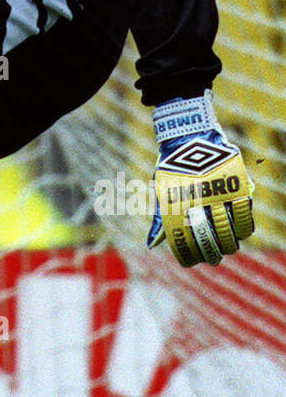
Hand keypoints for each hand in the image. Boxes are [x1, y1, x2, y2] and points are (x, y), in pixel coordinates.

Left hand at [147, 91, 253, 266]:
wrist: (187, 134)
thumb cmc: (171, 167)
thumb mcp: (162, 189)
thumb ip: (160, 217)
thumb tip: (151, 244)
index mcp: (175, 204)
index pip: (183, 241)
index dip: (189, 256)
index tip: (193, 262)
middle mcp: (195, 200)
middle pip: (208, 239)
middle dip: (212, 254)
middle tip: (215, 259)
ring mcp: (216, 191)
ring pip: (228, 229)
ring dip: (230, 244)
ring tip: (229, 248)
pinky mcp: (233, 182)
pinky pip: (244, 212)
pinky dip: (245, 226)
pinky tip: (243, 232)